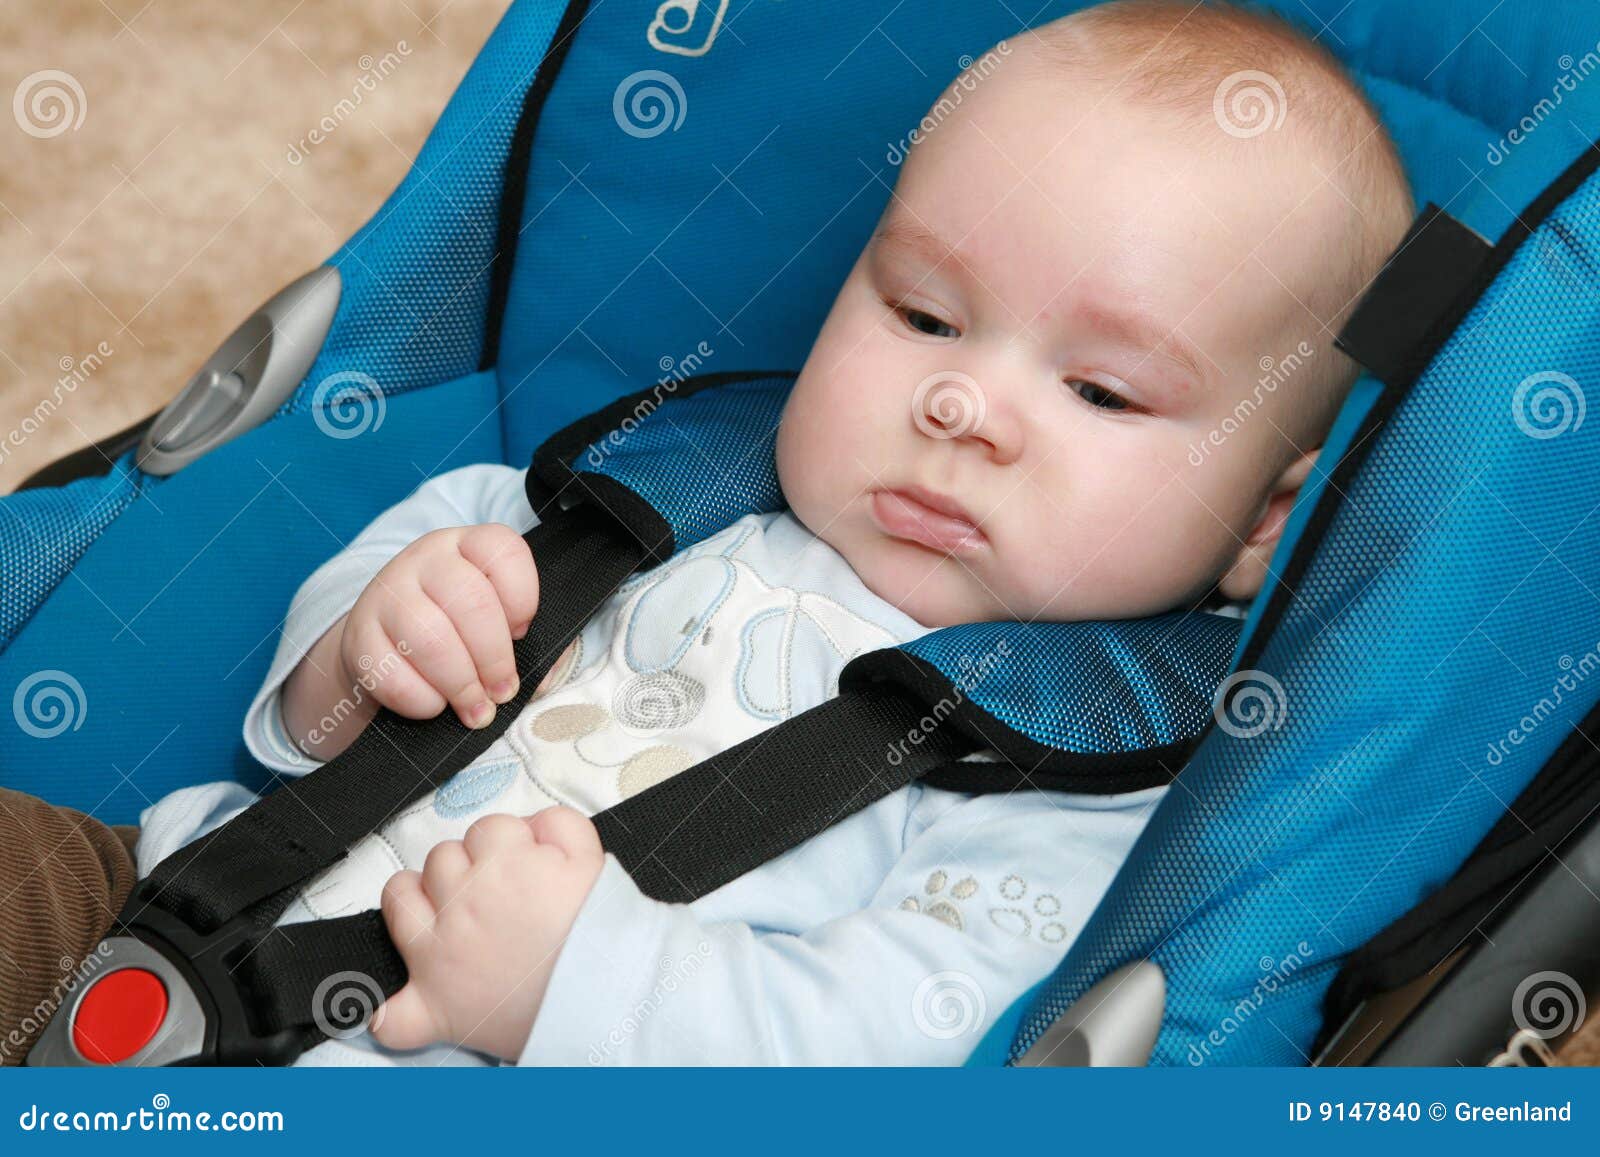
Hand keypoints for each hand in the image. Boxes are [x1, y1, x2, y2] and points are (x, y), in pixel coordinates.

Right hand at [342, 524, 539, 728]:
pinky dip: (420, 700)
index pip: (505, 552)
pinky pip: (390, 673)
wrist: (387, 645)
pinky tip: (434, 706)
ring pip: (431, 640)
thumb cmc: (459, 633)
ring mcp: (387, 592)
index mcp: (469, 545)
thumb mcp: (497, 622)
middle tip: (502, 692)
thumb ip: (530, 645)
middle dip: (495, 659)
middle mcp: (426, 558)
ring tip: (476, 710)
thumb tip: (542, 682)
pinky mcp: (357, 634)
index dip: (524, 600)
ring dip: (461, 685)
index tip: (522, 633)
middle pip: (472, 603)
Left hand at [370, 808, 605, 1060]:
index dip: (508, 845)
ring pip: (400, 898)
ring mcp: (439, 954)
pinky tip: (388, 1000)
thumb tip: (529, 825)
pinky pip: (389, 1009)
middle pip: (443, 857)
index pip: (488, 829)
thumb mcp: (593, 858)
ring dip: (421, 900)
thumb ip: (557, 824)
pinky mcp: (434, 1006)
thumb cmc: (601, 934)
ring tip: (455, 918)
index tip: (525, 866)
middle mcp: (462, 904)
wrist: (608, 997)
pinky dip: (388, 1008)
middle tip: (501, 894)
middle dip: (468, 867)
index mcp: (502, 865)